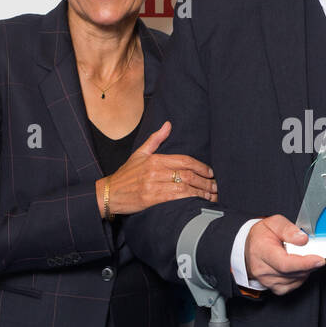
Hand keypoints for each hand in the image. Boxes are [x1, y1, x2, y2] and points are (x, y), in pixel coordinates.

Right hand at [98, 121, 217, 216]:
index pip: (184, 160)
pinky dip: (190, 200)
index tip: (210, 173)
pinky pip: (176, 198)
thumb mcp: (139, 153)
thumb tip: (168, 124)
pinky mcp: (152, 199)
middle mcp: (155, 171)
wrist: (110, 193)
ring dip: (201, 192)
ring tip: (211, 196)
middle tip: (215, 186)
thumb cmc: (126, 174)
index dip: (200, 167)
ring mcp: (153, 185)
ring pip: (184, 187)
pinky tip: (198, 202)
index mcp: (155, 159)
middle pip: (187, 174)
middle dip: (205, 181)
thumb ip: (155, 139)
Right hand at [245, 215, 323, 294]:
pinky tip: (297, 267)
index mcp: (262, 250)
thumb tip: (303, 239)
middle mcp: (262, 269)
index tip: (319, 260)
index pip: (285, 263)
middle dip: (309, 265)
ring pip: (295, 280)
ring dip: (305, 270)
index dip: (304, 263)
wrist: (250, 248)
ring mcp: (267, 280)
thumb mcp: (274, 222)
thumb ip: (289, 229)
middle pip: (292, 273)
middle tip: (314, 255)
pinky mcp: (273, 287)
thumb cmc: (262, 235)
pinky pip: (293, 286)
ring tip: (301, 257)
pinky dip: (300, 277)